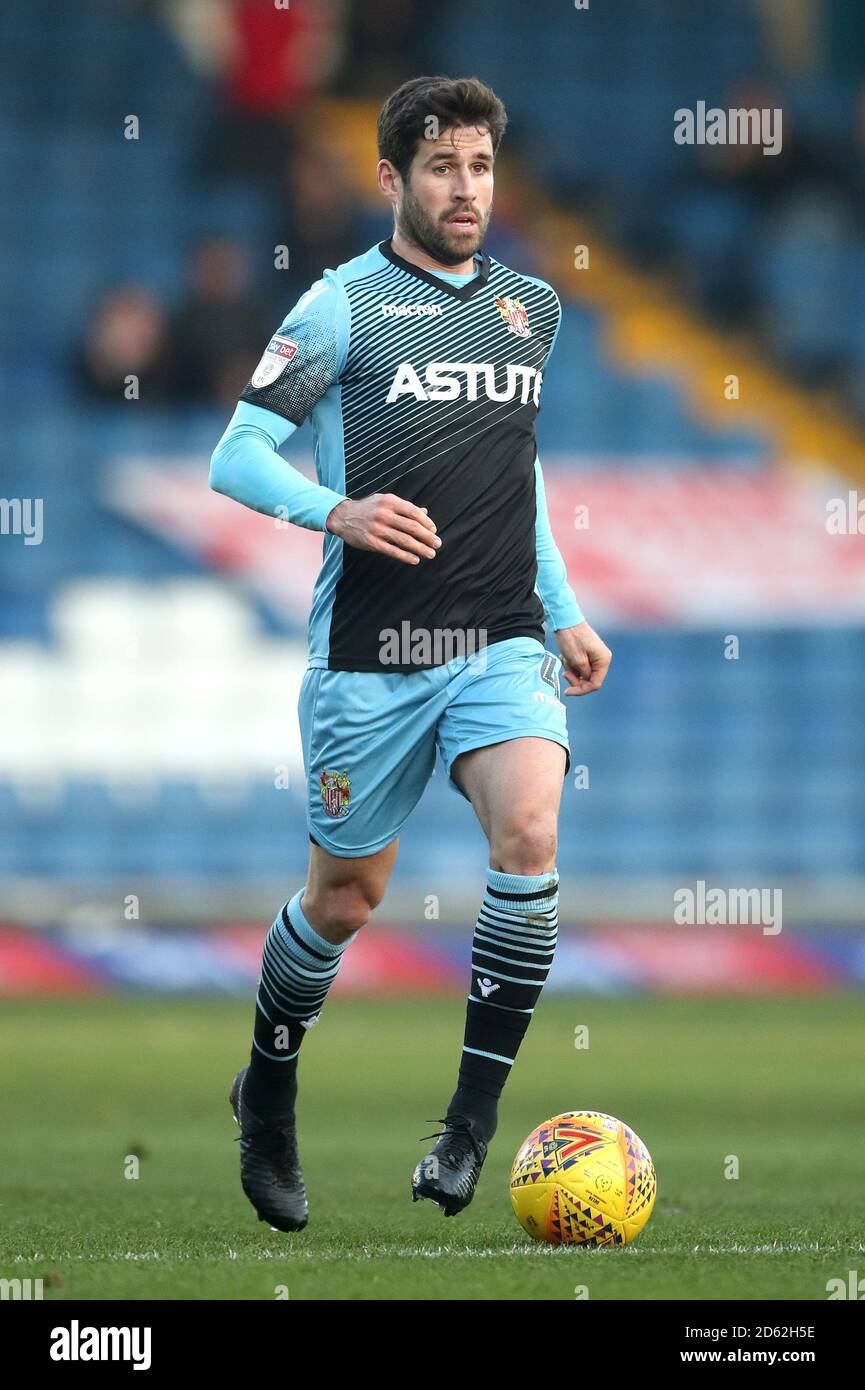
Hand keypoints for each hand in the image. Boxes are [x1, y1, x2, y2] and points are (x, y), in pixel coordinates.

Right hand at [325, 493, 441, 564]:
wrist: (342, 516)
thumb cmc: (368, 508)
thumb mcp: (385, 502)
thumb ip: (404, 508)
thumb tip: (425, 512)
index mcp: (390, 501)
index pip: (414, 512)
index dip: (427, 522)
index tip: (434, 531)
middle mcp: (384, 514)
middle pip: (412, 527)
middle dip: (427, 537)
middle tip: (437, 544)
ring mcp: (377, 528)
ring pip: (404, 540)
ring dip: (420, 548)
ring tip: (430, 554)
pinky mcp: (371, 542)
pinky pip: (392, 551)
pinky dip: (406, 556)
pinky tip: (415, 559)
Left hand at [555, 620, 611, 695]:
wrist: (565, 620)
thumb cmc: (571, 639)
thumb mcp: (577, 660)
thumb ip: (584, 674)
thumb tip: (586, 681)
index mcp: (603, 660)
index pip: (595, 684)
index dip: (581, 690)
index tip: (567, 692)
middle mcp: (602, 658)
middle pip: (589, 680)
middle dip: (575, 679)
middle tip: (564, 673)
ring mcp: (595, 656)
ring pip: (583, 674)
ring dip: (572, 671)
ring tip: (565, 659)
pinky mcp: (587, 653)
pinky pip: (580, 666)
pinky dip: (571, 664)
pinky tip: (565, 656)